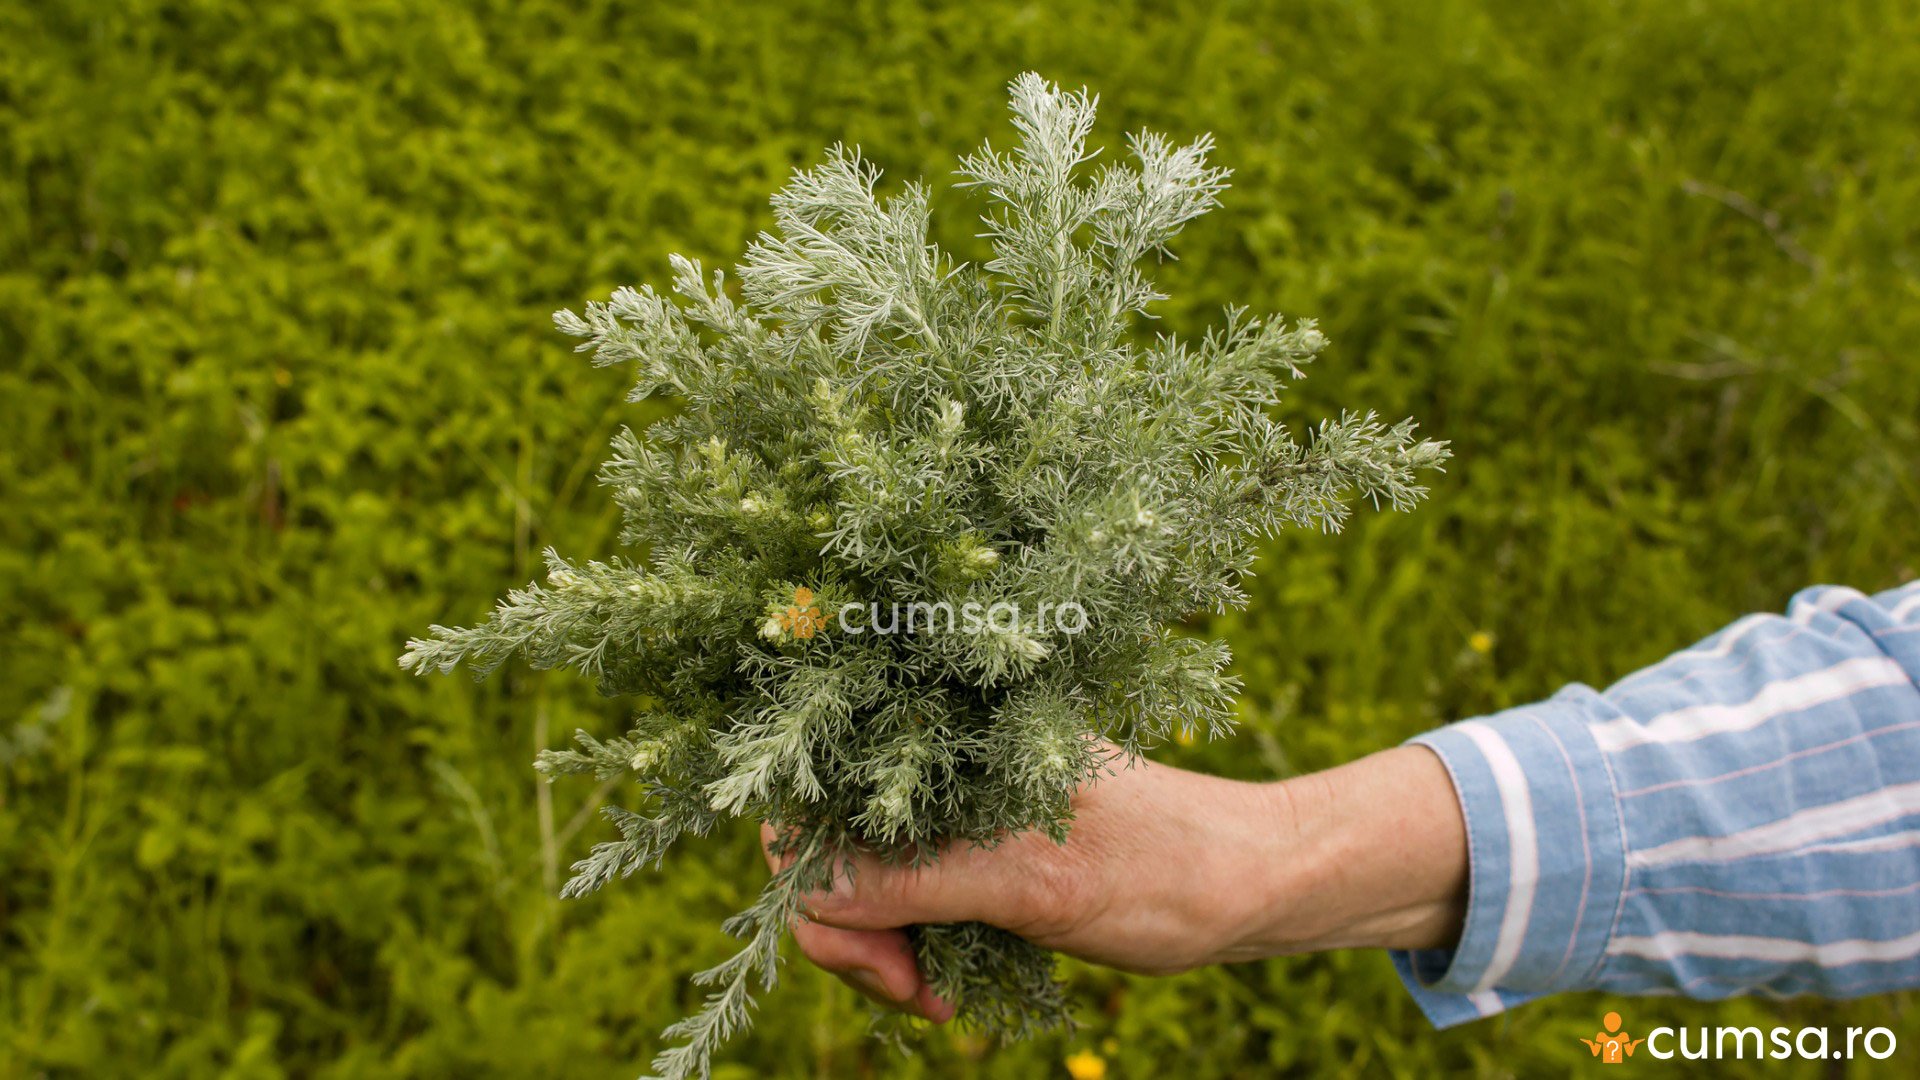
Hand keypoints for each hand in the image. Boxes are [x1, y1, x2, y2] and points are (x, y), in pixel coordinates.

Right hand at [760, 745, 1467, 1020]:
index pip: (816, 807)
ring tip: (938, 995)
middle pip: (825, 851)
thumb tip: (812, 896)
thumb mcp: (1041, 884)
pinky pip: (906, 896)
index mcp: (950, 742)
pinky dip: (912, 946)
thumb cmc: (1169, 870)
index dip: (821, 892)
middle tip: (914, 991)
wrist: (1258, 883)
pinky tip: (951, 984)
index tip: (888, 962)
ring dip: (880, 950)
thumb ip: (922, 881)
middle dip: (849, 933)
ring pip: (861, 883)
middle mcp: (942, 766)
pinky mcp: (980, 845)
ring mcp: (959, 807)